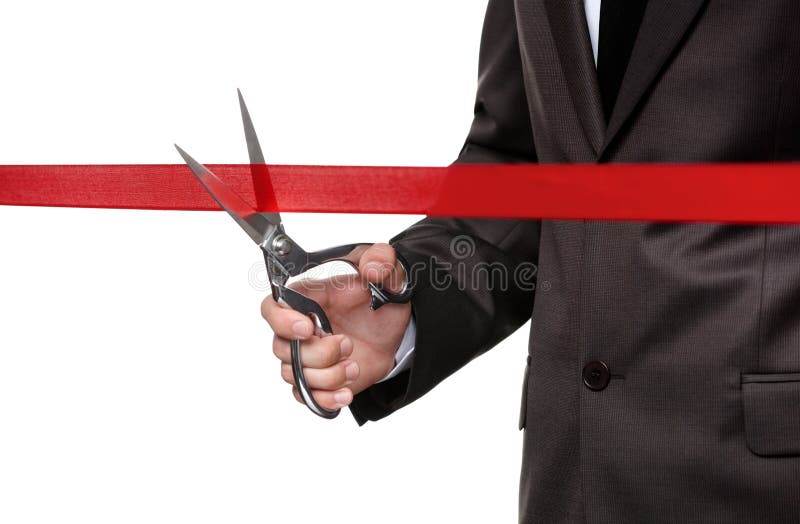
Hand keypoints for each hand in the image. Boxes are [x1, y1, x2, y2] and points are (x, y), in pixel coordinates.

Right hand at [261, 243, 411, 410]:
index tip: (308, 328)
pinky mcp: (320, 378)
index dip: (282, 321)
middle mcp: (300, 328)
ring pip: (295, 376)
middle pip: (282, 349)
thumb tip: (373, 268)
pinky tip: (345, 393)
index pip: (272, 308)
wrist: (396, 328)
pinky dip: (325, 399)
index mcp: (308, 298)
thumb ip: (382, 260)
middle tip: (347, 344)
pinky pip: (307, 396)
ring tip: (354, 366)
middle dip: (317, 353)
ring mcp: (308, 356)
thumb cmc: (382, 296)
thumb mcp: (389, 272)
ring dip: (327, 376)